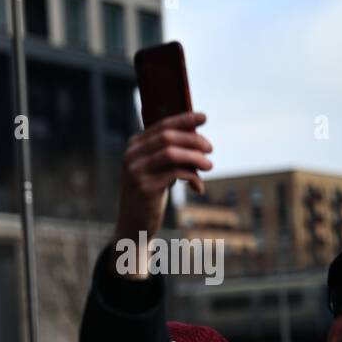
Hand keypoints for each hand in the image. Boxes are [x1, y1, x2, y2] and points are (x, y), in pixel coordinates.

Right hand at [113, 111, 212, 260]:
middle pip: (168, 137)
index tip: (204, 118)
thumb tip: (198, 135)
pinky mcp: (144, 188)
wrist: (134, 224)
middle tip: (210, 149)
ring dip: (195, 158)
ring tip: (209, 166)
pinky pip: (175, 174)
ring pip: (172, 154)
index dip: (184, 120)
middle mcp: (131, 157)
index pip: (162, 126)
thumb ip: (169, 152)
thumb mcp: (158, 169)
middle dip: (193, 140)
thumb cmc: (151, 193)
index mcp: (134, 147)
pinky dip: (192, 177)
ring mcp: (135, 173)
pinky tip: (198, 187)